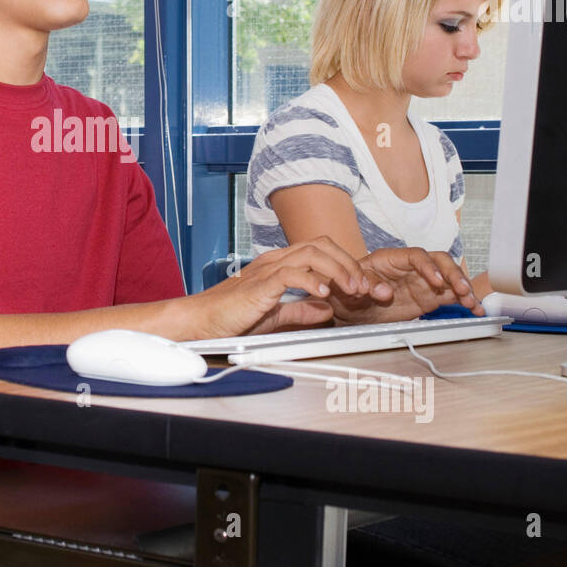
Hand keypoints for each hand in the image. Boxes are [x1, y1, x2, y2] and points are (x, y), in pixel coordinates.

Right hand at [186, 237, 377, 338]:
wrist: (201, 322)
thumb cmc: (231, 318)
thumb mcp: (275, 316)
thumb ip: (301, 310)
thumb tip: (327, 309)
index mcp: (280, 265)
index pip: (321, 251)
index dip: (347, 266)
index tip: (363, 288)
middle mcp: (275, 260)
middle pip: (322, 245)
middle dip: (349, 264)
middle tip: (365, 287)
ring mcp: (267, 269)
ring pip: (312, 253)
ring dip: (338, 270)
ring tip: (351, 289)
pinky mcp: (259, 283)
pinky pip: (291, 273)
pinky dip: (313, 281)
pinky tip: (325, 295)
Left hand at [327, 247, 482, 324]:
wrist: (349, 309)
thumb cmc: (347, 290)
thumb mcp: (348, 284)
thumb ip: (364, 283)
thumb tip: (381, 290)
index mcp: (391, 258)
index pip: (416, 256)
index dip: (428, 267)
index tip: (436, 281)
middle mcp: (411, 267)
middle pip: (439, 262)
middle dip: (453, 274)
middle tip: (461, 290)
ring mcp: (422, 281)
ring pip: (449, 278)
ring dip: (463, 288)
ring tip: (472, 302)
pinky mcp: (429, 297)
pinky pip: (451, 296)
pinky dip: (464, 301)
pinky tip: (476, 309)